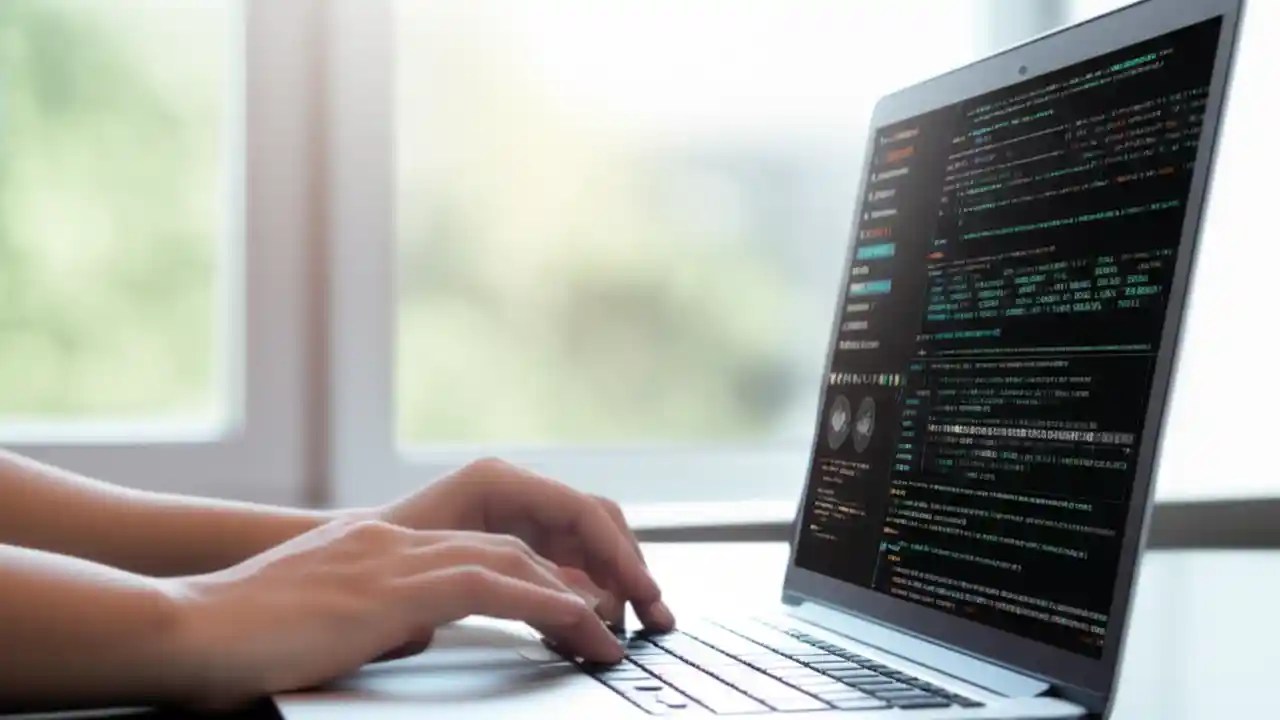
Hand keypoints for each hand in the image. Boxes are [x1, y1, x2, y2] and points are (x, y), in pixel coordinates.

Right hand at [162, 518, 620, 706]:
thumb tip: (416, 635)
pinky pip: (489, 586)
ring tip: (609, 629)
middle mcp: (395, 540)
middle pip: (506, 549)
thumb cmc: (239, 641)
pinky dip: (544, 603)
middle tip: (607, 617)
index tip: (568, 605)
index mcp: (379, 546)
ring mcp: (394, 556)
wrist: (187, 629)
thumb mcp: (324, 623)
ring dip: (568, 595)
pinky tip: (577, 622)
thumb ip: (378, 619)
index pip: (476, 551)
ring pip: (508, 560)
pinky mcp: (392, 586)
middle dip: (565, 583)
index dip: (531, 577)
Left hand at [376, 458, 673, 633]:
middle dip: (630, 569)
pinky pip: (566, 567)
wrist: (325, 575)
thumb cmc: (368, 563)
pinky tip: (596, 625)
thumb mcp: (435, 567)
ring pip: (588, 548)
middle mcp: (514, 493)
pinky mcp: (512, 546)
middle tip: (656, 618)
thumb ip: (509, 578)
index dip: (618, 554)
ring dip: (617, 585)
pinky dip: (587, 594)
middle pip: (595, 525)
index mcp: (497, 483)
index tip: (640, 594)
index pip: (581, 511)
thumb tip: (580, 603)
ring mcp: (516, 518)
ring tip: (637, 626)